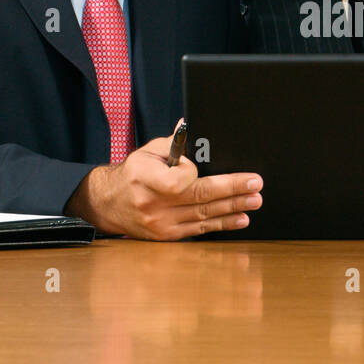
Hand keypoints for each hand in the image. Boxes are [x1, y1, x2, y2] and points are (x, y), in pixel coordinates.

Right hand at [66, 132, 263, 240]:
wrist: (108, 204)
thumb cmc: (132, 174)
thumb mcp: (147, 152)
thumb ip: (171, 144)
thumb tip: (185, 126)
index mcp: (144, 179)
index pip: (179, 181)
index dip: (192, 173)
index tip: (196, 166)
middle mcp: (152, 204)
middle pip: (199, 198)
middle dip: (231, 191)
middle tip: (255, 185)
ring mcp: (160, 224)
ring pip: (204, 215)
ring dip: (233, 208)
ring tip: (254, 200)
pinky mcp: (167, 236)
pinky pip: (200, 229)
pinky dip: (222, 224)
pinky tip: (240, 218)